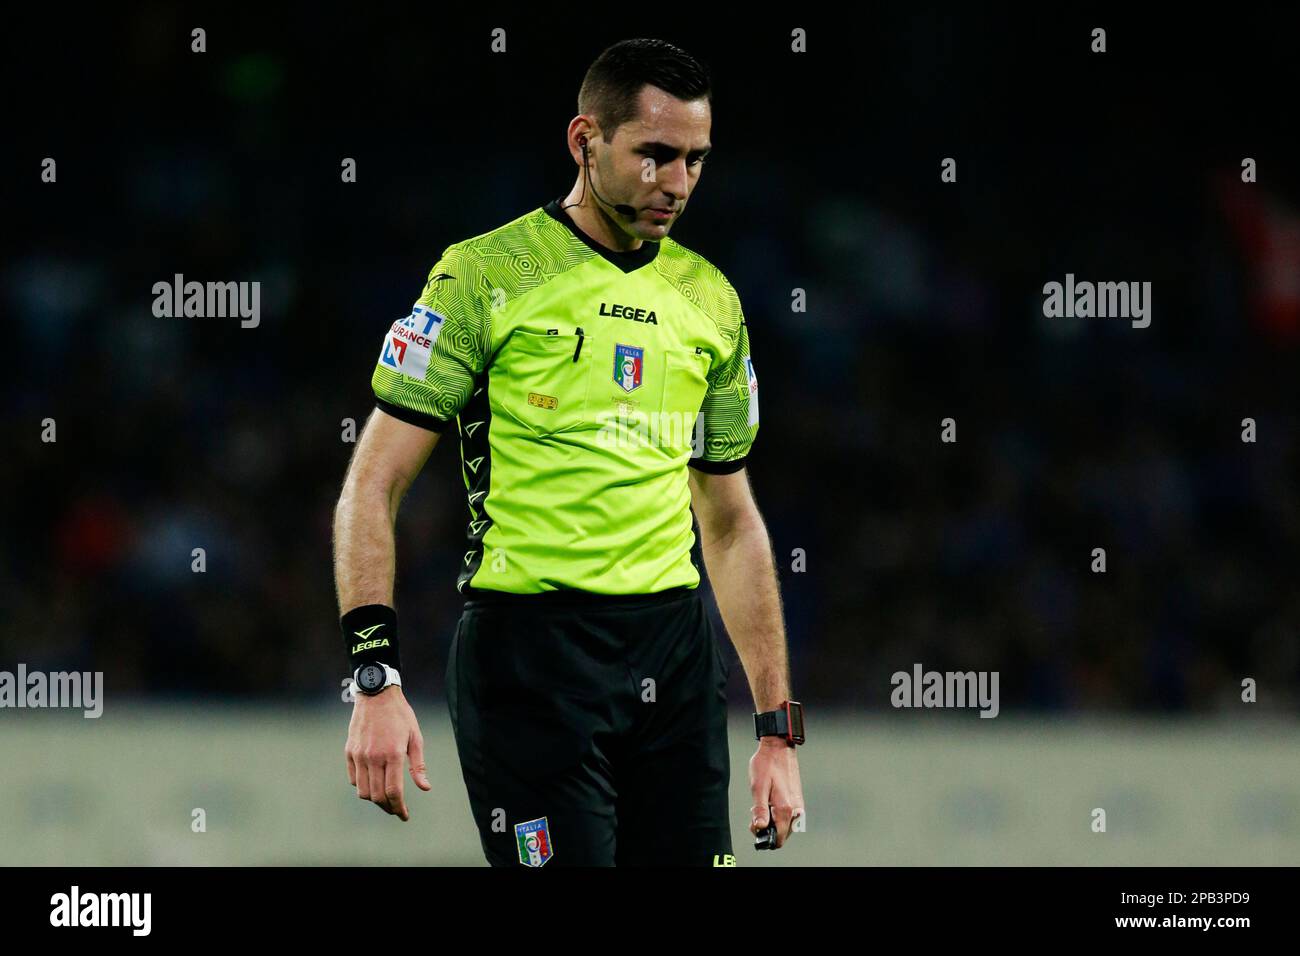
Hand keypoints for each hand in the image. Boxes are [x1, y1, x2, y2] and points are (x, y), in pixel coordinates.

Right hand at [345, 686, 430, 820]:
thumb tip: (425, 788)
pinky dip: (362, 786)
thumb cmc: (400, 716)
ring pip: (362, 791)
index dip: (399, 808)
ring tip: (385, 798)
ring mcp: (358, 755)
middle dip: (388, 807)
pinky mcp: (349, 752)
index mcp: (392, 754)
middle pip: (377, 796)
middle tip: (396, 809)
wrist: (376, 695)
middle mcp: (373, 757)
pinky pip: (353, 779)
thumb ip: (418, 765)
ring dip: (374, 799)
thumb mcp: (415, 737)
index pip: (393, 791)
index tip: (404, 815)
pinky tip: (373, 783)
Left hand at [748, 737, 803, 847]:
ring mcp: (798, 804)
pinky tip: (769, 803)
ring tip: (762, 806)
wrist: (779, 747)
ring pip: (786, 825)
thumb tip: (760, 828)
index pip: (779, 838)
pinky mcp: (797, 799)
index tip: (755, 827)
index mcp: (785, 808)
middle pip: (783, 834)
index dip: (765, 838)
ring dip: (773, 822)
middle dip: (768, 830)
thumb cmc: (766, 764)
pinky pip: (789, 816)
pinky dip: (778, 815)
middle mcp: (795, 809)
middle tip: (755, 815)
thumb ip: (760, 810)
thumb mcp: (758, 787)